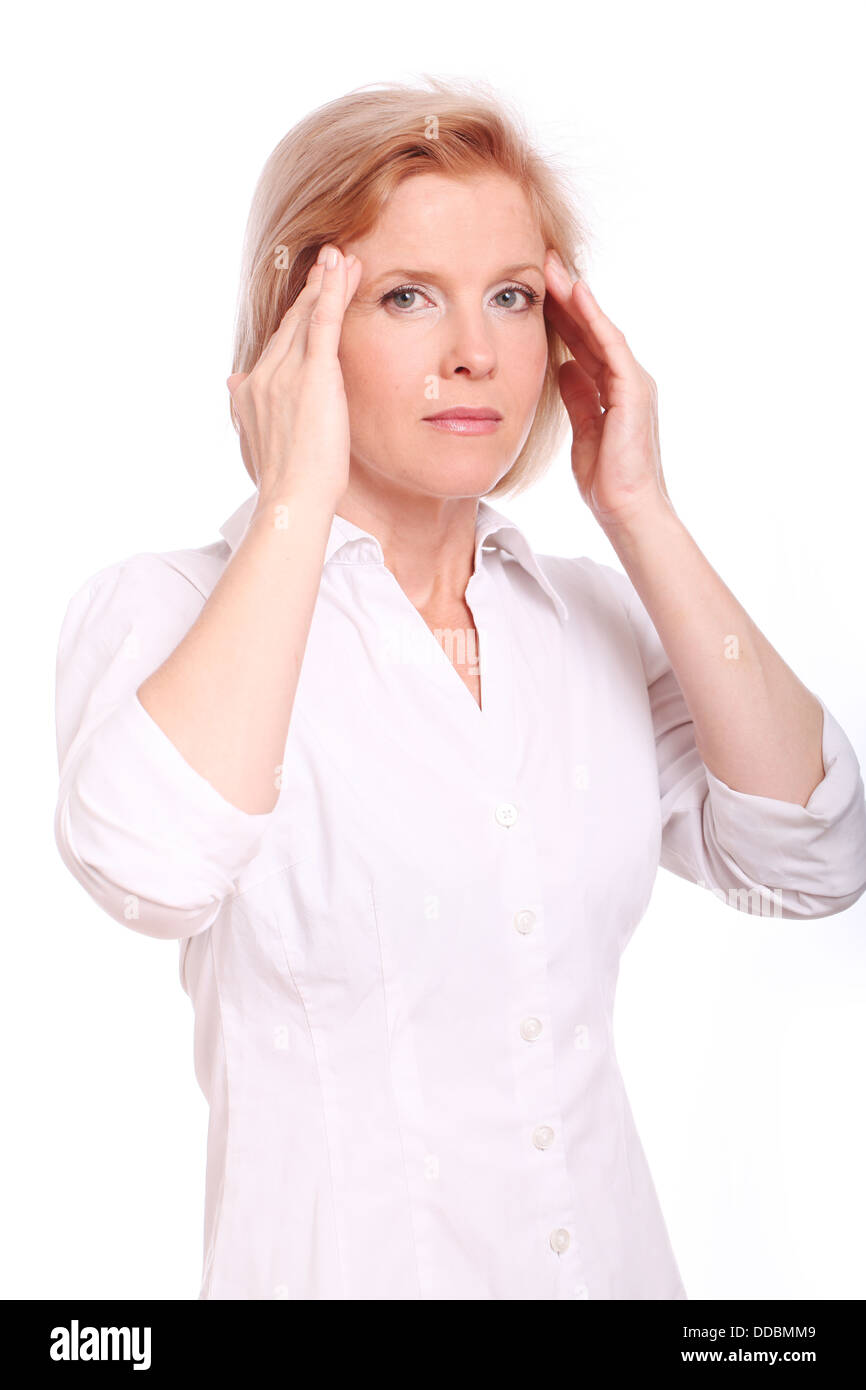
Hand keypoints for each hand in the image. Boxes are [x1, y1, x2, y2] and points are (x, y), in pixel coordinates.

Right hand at [226, 245, 361, 512]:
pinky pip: (323, 323)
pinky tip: (341, 270)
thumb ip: (245, 406)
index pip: (278, 345)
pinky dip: (331, 293)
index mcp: (251, 390)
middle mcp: (264, 375)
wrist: (294, 500)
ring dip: (325, 283)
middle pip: (292, 323)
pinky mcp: (314, 375)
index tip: (309, 295)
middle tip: (329, 261)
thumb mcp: (257, 439)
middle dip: (312, 291)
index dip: (295, 317)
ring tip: (341, 258)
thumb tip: (233, 381)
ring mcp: (286, 373)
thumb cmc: (286, 483)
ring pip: (308, 317)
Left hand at [543, 250, 672, 529]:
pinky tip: (578, 295)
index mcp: (611, 390)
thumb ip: (578, 397)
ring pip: (600, 329)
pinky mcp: (635, 391)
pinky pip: (612, 347)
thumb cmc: (607, 480)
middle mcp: (625, 380)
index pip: (582, 343)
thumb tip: (564, 368)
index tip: (534, 289)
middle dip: (565, 295)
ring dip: (576, 297)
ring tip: (552, 268)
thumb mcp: (583, 430)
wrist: (627, 510)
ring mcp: (633, 383)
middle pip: (590, 329)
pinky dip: (595, 319)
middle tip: (540, 262)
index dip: (559, 315)